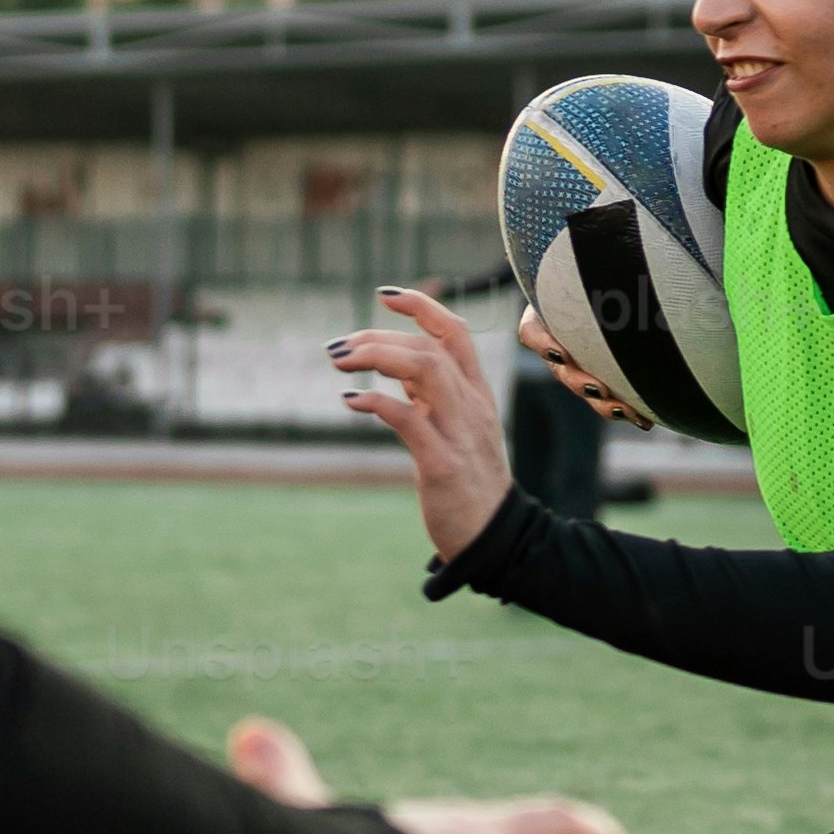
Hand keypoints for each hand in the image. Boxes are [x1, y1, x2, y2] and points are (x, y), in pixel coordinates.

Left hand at [328, 282, 523, 555]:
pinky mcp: (442, 464)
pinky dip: (375, 402)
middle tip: (337, 348)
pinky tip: (350, 402)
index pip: (455, 333)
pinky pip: (409, 419)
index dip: (421, 306)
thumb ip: (432, 395)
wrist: (495, 538)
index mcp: (477, 395)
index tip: (384, 295)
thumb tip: (395, 364)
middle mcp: (472, 407)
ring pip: (425, 369)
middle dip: (379, 336)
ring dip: (376, 356)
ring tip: (339, 363)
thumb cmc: (470, 484)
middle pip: (431, 346)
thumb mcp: (457, 429)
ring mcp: (460, 434)